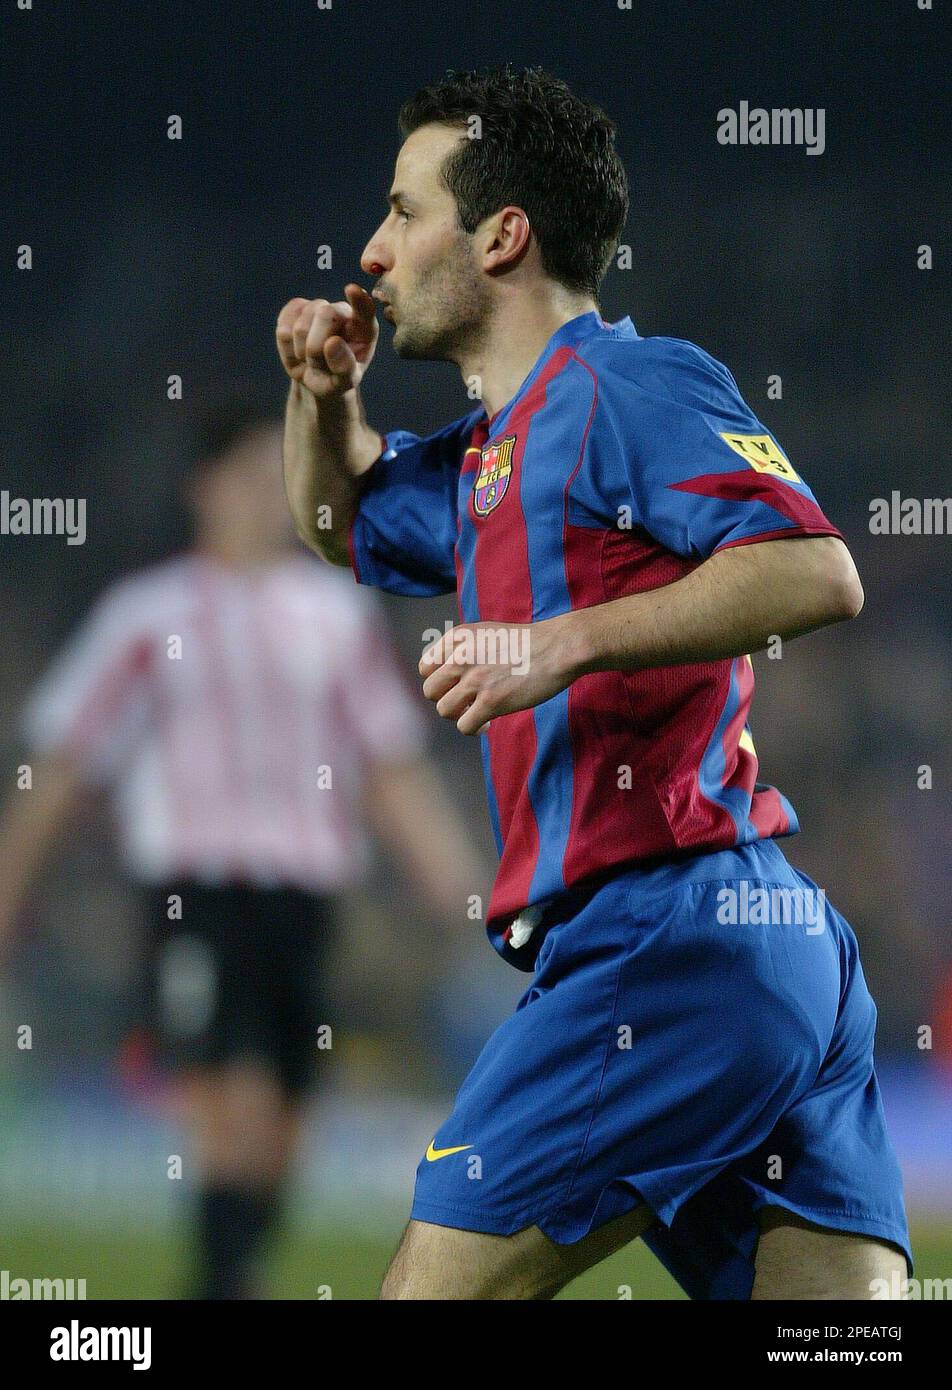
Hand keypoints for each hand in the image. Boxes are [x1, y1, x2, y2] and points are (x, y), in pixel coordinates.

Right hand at [275, 284, 378, 397]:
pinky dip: (287, 348)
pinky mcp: (294, 309)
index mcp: (364, 329)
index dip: (358, 299)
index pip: (365, 309)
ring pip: (300, 325)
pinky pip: (283, 327)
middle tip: (318, 365)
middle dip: (316, 347)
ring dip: (302, 352)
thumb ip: (344, 367)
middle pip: (324, 315)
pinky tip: (297, 351)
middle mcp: (342, 311)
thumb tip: (332, 342)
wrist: (315, 378)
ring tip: (311, 361)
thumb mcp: (345, 383)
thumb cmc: (336, 379)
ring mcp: (317, 307)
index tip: (352, 290)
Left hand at [419, 615, 583, 735]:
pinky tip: (488, 723)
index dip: (439, 681)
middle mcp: (461, 657)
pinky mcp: (491, 701)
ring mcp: (475, 680)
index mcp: (458, 638)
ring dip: (459, 715)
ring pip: (444, 710)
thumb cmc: (527, 643)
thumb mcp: (486, 632)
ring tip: (477, 712)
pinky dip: (474, 729)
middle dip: (446, 699)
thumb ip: (463, 648)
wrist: (557, 648)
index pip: (425, 667)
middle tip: (466, 702)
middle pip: (430, 691)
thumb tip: (446, 675)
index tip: (456, 686)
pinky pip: (464, 726)